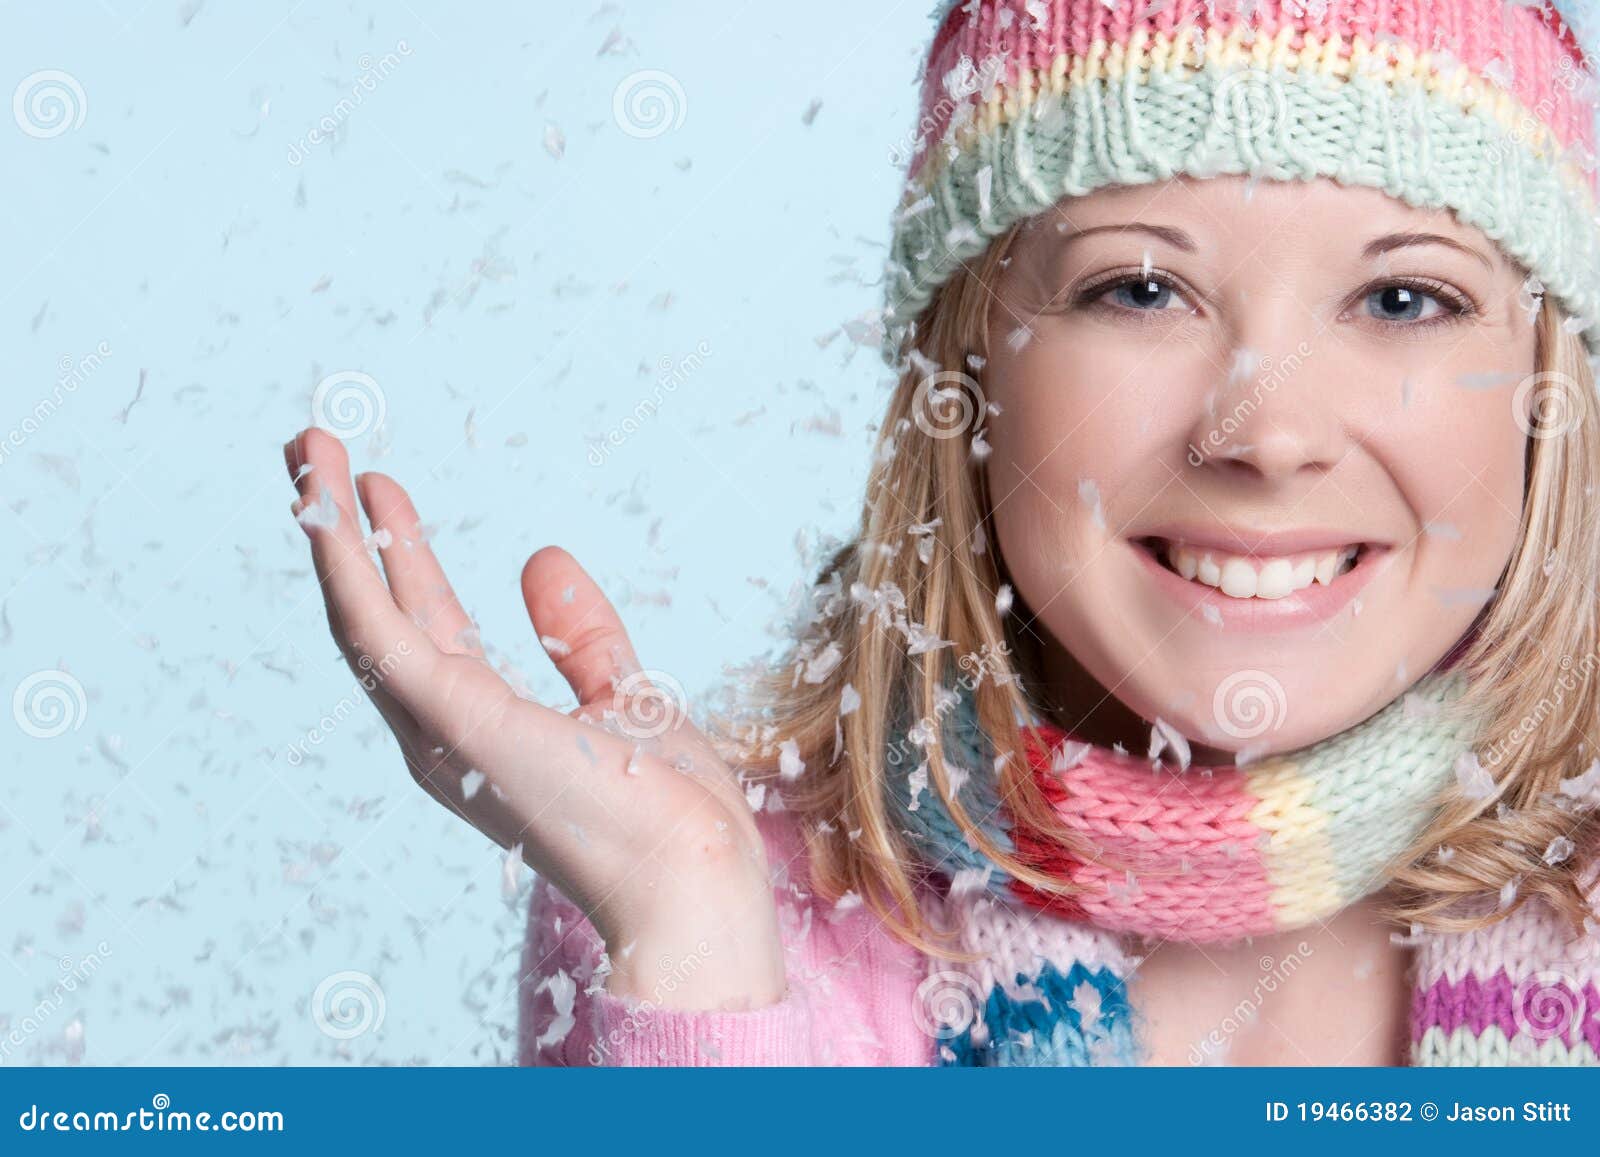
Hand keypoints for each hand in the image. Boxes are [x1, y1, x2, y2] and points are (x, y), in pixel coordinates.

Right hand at [283, 426, 785, 1010]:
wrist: (691, 878)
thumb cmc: (664, 813)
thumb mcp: (621, 694)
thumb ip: (579, 634)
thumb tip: (541, 558)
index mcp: (481, 726)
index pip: (424, 625)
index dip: (398, 554)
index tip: (379, 488)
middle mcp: (442, 731)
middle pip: (373, 614)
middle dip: (340, 531)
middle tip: (312, 449)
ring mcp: (441, 730)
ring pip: (361, 613)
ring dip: (328, 528)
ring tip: (306, 446)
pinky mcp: (455, 720)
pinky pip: (382, 632)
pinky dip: (349, 566)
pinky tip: (329, 505)